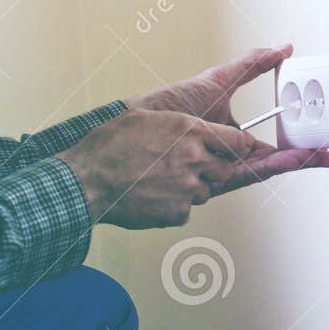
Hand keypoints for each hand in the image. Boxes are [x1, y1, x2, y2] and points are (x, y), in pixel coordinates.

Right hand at [59, 109, 259, 228]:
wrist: (87, 180)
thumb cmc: (109, 146)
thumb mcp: (144, 117)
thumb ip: (178, 123)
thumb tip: (195, 128)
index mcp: (189, 130)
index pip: (236, 140)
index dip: (239, 146)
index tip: (241, 149)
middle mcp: (194, 159)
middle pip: (226, 169)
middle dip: (214, 169)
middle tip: (190, 167)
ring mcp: (187, 189)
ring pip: (206, 191)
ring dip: (191, 188)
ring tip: (160, 181)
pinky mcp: (178, 213)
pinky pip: (187, 209)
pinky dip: (174, 205)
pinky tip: (152, 196)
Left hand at [128, 43, 328, 189]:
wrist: (135, 124)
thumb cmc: (168, 106)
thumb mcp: (216, 81)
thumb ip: (251, 66)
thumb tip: (284, 47)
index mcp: (232, 143)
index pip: (270, 151)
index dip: (298, 153)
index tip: (323, 152)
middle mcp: (227, 161)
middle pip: (270, 164)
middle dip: (300, 160)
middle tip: (326, 156)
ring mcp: (216, 172)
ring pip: (258, 171)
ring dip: (287, 164)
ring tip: (312, 156)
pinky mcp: (203, 181)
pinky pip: (237, 177)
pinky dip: (262, 168)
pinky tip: (282, 161)